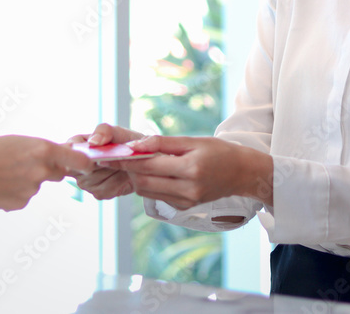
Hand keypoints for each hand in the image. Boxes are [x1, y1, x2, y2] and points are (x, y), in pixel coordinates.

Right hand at [0, 135, 93, 210]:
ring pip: (37, 184)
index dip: (85, 163)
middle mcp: (41, 171)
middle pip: (58, 173)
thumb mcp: (18, 142)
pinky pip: (24, 196)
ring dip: (26, 180)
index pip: (79, 160)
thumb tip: (58, 158)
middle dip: (49, 170)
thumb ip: (40, 151)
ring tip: (3, 173)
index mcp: (43, 150)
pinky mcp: (20, 203)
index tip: (88, 164)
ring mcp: (31, 190)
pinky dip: (15, 191)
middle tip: (26, 163)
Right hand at [69, 123, 145, 199]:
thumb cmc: (126, 142)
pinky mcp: (98, 192)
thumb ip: (105, 131)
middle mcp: (77, 165)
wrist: (144, 159)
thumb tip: (94, 141)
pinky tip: (124, 174)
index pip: (68, 150)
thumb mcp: (118, 132)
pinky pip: (106, 189)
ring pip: (95, 180)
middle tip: (116, 156)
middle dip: (102, 162)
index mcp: (78, 145)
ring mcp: (86, 181)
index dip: (77, 153)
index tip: (93, 153)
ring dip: (113, 172)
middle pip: (82, 168)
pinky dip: (119, 182)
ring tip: (123, 164)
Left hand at [108, 136, 272, 209]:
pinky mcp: (184, 208)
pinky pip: (158, 196)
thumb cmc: (218, 152)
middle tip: (116, 158)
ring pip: (147, 192)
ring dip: (136, 178)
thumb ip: (163, 143)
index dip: (125, 161)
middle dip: (126, 171)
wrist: (241, 173)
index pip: (147, 166)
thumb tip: (136, 144)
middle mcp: (187, 190)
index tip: (108, 154)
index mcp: (190, 169)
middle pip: (142, 183)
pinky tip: (151, 173)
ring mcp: (185, 202)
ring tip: (133, 163)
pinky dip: (150, 185)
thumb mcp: (193, 141)